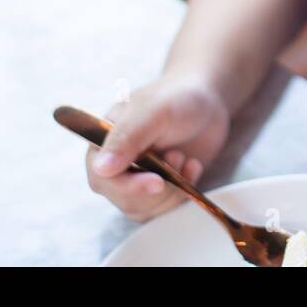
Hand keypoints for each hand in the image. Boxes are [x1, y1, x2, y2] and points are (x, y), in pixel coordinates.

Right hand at [86, 70, 230, 221]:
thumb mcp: (153, 111)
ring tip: (183, 157)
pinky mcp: (157, 188)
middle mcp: (114, 163)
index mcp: (102, 141)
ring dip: (171, 189)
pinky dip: (182, 192)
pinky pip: (163, 208)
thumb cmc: (176, 98)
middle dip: (156, 187)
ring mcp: (136, 177)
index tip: (158, 182)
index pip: (102, 178)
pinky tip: (193, 166)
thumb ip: (127, 137)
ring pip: (144, 208)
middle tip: (177, 156)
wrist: (206, 100)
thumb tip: (101, 169)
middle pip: (122, 199)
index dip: (129, 186)